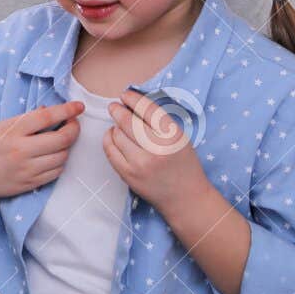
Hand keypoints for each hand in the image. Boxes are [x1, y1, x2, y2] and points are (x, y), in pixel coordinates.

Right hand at [0, 99, 85, 215]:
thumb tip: (48, 110)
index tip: (78, 106)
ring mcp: (27, 169)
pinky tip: (54, 156)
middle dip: (74, 129)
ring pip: (62, 156)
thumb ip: (24, 120)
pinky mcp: (30, 183)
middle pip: (61, 138)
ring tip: (61, 140)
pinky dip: (60, 162)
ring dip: (67, 146)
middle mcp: (21, 150)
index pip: (47, 117)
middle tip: (73, 123)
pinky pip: (56, 172)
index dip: (66, 110)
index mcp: (12, 131)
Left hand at [101, 89, 211, 212]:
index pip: (147, 110)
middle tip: (114, 106)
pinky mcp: (128, 175)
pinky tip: (112, 136)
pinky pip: (110, 151)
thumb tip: (133, 104)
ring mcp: (140, 163)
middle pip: (128, 121)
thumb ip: (160, 122)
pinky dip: (108, 140)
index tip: (125, 95)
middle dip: (117, 110)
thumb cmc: (184, 165)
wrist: (185, 198)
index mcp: (172, 136)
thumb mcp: (180, 138)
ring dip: (115, 127)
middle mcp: (156, 149)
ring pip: (117, 135)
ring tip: (118, 125)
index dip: (133, 99)